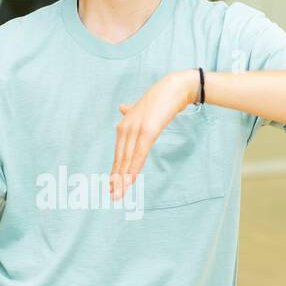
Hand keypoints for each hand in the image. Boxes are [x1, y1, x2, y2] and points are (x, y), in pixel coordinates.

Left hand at [109, 71, 195, 199]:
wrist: (174, 88)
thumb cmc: (159, 99)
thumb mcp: (141, 108)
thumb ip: (130, 111)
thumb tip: (121, 107)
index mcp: (123, 126)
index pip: (118, 154)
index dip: (115, 171)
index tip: (111, 187)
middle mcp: (126, 128)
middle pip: (121, 159)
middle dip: (117, 179)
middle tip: (113, 196)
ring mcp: (136, 130)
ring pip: (128, 159)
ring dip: (123, 178)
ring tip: (119, 194)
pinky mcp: (148, 131)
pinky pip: (140, 153)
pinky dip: (134, 167)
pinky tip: (131, 180)